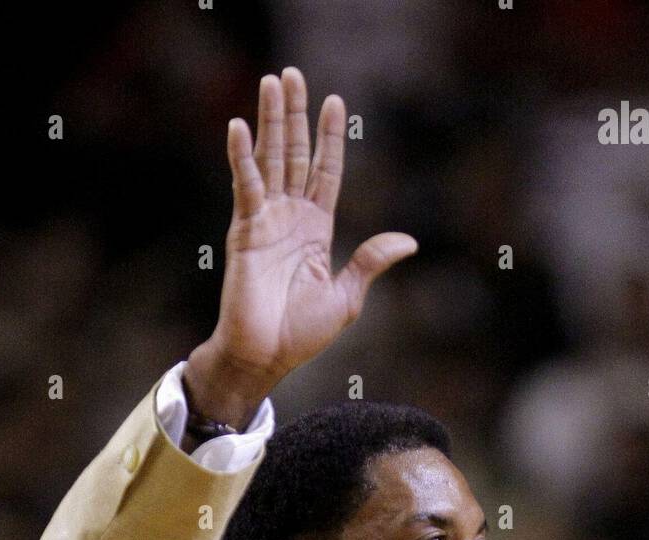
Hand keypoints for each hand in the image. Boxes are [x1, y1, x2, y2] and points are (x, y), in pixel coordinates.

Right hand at [185, 68, 417, 423]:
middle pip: (293, 154)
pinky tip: (239, 127)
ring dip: (270, 121)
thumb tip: (409, 241)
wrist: (266, 357)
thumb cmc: (301, 335)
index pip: (325, 171)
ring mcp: (265, 221)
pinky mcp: (245, 231)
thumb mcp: (346, 297)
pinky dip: (242, 157)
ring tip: (271, 81)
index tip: (335, 102)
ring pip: (270, 160)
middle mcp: (290, 218)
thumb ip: (370, 262)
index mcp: (316, 230)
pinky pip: (245, 187)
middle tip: (292, 73)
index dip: (329, 138)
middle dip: (294, 114)